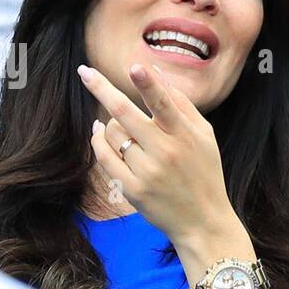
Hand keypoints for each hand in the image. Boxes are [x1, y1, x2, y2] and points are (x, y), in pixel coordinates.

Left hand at [79, 62, 241, 248]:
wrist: (203, 221)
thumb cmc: (204, 171)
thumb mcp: (204, 136)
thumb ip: (180, 103)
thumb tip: (154, 70)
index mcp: (185, 136)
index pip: (165, 104)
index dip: (149, 84)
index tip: (135, 67)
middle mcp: (166, 152)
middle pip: (126, 113)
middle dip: (102, 88)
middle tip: (84, 71)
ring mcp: (147, 172)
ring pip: (112, 133)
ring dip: (110, 124)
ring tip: (122, 128)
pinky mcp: (133, 190)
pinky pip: (104, 157)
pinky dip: (99, 142)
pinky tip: (99, 134)